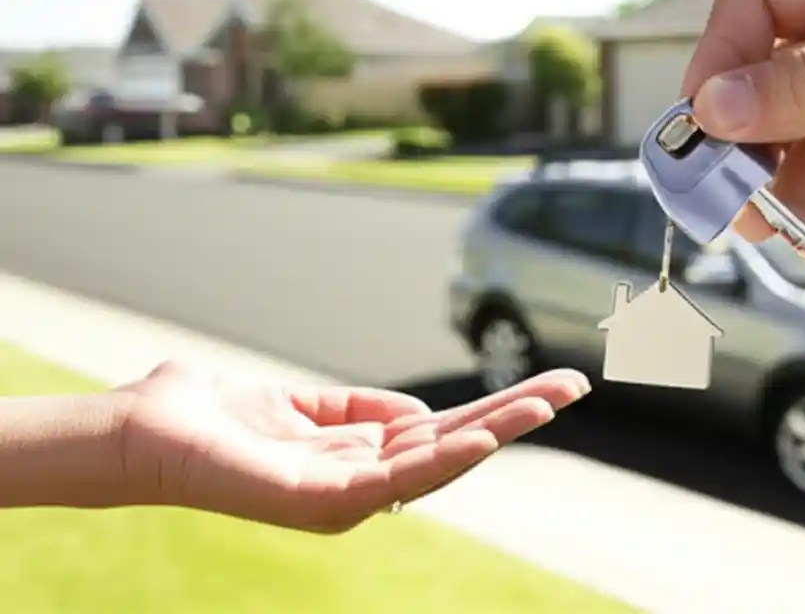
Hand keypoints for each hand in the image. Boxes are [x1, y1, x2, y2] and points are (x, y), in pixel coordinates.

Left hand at [114, 360, 588, 532]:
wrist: (145, 429)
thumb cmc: (215, 416)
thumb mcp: (307, 403)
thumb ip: (361, 410)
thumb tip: (422, 416)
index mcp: (359, 461)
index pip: (442, 434)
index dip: (495, 411)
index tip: (546, 386)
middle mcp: (360, 486)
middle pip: (453, 448)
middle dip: (514, 418)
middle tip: (575, 387)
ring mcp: (344, 498)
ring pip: (437, 464)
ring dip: (497, 433)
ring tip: (549, 403)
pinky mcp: (323, 503)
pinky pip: (395, 480)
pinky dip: (445, 460)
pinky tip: (483, 438)